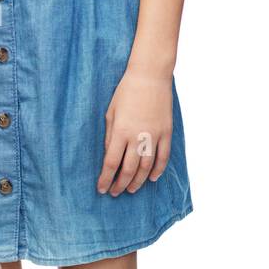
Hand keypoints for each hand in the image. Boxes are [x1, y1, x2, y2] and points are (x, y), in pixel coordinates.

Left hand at [97, 70, 173, 195]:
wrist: (150, 76)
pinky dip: (158, 170)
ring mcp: (154, 135)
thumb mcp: (110, 113)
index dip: (105, 179)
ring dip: (138, 181)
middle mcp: (137, 137)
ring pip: (146, 167)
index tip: (101, 189)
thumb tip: (110, 157)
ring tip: (131, 189)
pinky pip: (163, 157)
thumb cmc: (126, 92)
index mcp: (120, 132)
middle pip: (128, 170)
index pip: (111, 163)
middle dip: (120, 184)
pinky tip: (151, 179)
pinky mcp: (166, 132)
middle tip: (115, 192)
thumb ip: (109, 137)